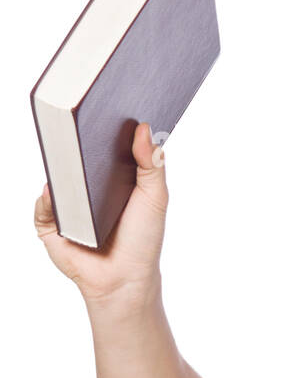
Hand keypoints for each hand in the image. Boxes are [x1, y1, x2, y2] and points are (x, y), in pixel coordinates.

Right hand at [35, 121, 168, 303]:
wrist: (123, 280)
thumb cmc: (142, 239)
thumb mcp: (154, 198)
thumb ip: (152, 164)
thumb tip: (143, 127)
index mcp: (111, 177)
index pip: (103, 145)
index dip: (103, 124)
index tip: (106, 98)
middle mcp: (85, 187)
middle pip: (75, 156)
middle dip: (76, 134)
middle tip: (80, 109)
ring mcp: (66, 204)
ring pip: (56, 176)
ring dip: (58, 160)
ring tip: (65, 138)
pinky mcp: (49, 223)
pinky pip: (43, 205)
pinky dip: (49, 198)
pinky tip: (56, 188)